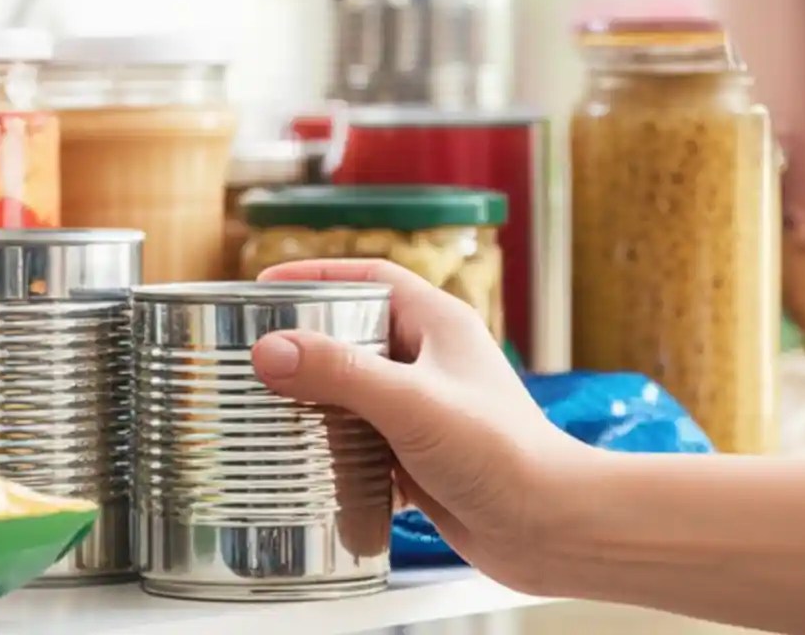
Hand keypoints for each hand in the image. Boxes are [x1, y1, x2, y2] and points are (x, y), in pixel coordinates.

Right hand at [249, 259, 595, 589]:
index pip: (369, 278)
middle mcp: (431, 360)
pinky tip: (304, 458)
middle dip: (304, 339)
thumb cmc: (503, 455)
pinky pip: (363, 437)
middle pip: (353, 331)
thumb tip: (270, 350)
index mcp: (438, 325)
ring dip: (314, 395)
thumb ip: (340, 372)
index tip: (264, 283)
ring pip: (355, 388)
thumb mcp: (412, 403)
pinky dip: (333, 444)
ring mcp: (425, 408)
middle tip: (254, 347)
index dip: (315, 274)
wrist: (550, 530)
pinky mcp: (419, 453)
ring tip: (265, 401)